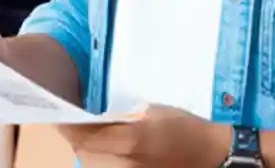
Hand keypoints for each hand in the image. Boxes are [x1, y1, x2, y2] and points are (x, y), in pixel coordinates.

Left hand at [58, 105, 229, 167]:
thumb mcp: (153, 112)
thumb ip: (122, 118)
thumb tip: (96, 120)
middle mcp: (128, 164)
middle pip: (85, 154)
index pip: (86, 136)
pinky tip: (100, 153)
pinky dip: (100, 163)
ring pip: (94, 166)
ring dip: (86, 153)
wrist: (214, 156)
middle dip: (75, 139)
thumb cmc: (186, 128)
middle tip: (68, 124)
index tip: (60, 115)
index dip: (69, 126)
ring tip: (83, 138)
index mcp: (132, 140)